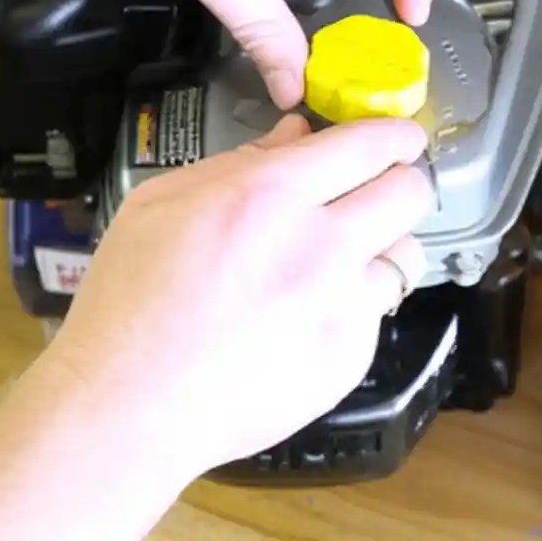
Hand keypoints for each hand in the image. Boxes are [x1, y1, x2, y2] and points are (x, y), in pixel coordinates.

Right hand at [48, 115, 432, 472]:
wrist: (131, 404)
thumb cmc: (132, 305)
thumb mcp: (161, 203)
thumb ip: (240, 161)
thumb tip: (295, 137)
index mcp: (269, 196)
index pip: (368, 145)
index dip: (393, 136)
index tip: (397, 140)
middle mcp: (318, 247)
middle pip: (410, 194)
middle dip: (400, 184)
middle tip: (377, 192)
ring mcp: (340, 307)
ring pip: (404, 256)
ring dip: (381, 249)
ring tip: (338, 262)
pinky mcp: (348, 359)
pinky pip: (375, 315)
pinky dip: (353, 307)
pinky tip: (305, 317)